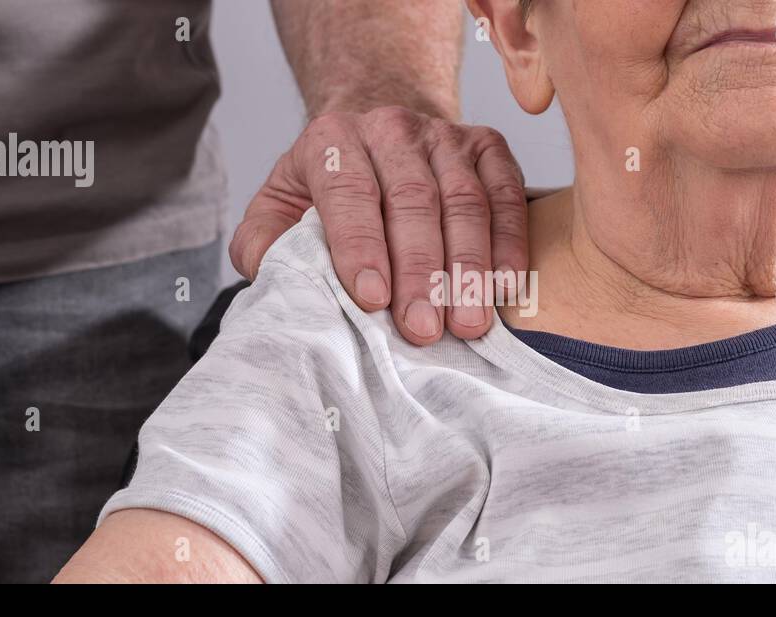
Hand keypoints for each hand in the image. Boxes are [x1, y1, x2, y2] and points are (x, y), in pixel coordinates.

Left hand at [230, 106, 527, 345]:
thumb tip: (277, 277)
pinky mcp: (487, 146)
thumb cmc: (328, 191)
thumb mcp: (279, 208)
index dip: (361, 246)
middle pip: (412, 199)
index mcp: (332, 138)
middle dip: (420, 270)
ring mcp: (444, 135)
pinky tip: (507, 287)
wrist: (378, 138)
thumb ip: (266, 243)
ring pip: (464, 201)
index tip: (373, 299)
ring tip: (468, 323)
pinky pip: (506, 194)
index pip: (348, 190)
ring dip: (469, 267)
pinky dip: (510, 243)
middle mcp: (390, 128)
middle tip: (423, 329)